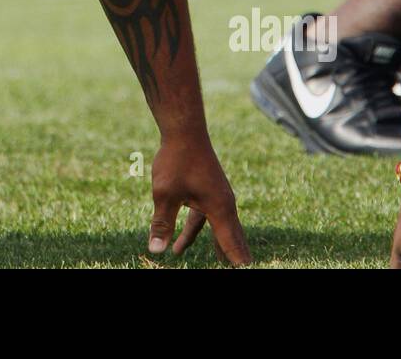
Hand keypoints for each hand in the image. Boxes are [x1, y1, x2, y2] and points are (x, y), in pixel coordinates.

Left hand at [149, 133, 250, 264]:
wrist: (184, 130)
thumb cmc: (176, 160)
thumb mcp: (166, 194)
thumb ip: (163, 224)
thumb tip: (156, 251)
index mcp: (220, 209)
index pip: (233, 246)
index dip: (237, 262)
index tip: (244, 271)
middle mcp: (224, 204)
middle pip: (233, 239)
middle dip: (234, 257)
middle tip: (241, 268)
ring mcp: (217, 196)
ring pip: (220, 229)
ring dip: (216, 248)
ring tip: (217, 264)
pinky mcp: (208, 190)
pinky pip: (206, 219)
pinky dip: (196, 233)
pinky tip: (182, 243)